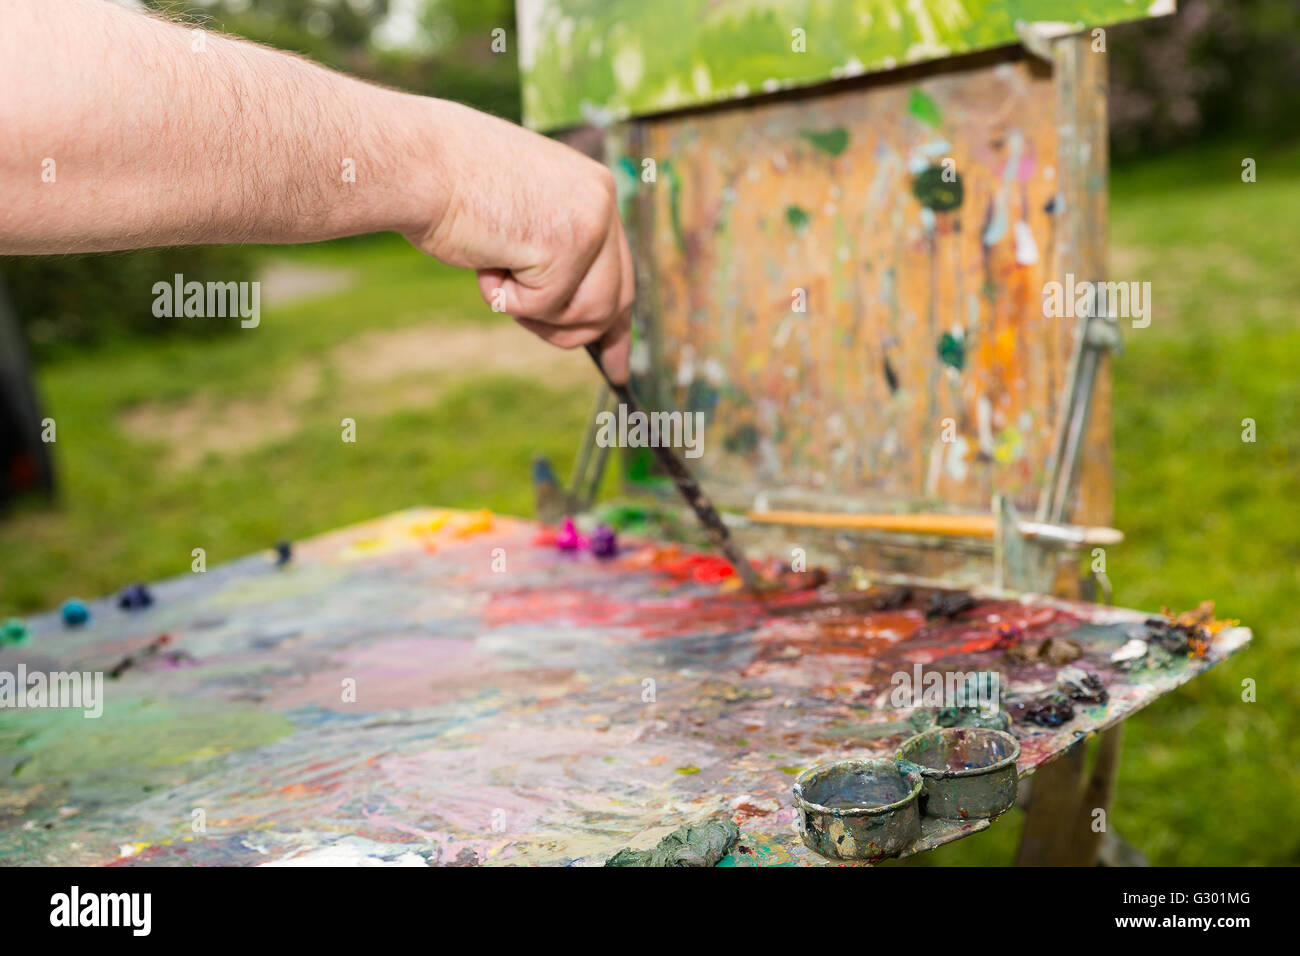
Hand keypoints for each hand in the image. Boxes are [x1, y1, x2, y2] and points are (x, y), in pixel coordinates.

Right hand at [410, 100, 632, 382]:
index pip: (622, 269)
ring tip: (496, 271)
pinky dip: (505, 299)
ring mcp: (588, 223)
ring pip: (586, 313)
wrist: (414, 162)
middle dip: (577, 332)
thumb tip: (571, 302)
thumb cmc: (448, 186)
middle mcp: (601, 201)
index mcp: (593, 188)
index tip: (615, 363)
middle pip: (613, 300)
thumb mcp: (520, 216)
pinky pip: (544, 306)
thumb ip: (553, 247)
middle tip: (541, 335)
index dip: (616, 323)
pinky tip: (485, 259)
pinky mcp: (565, 246)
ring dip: (534, 312)